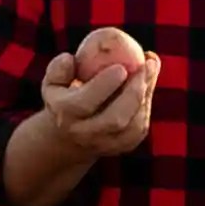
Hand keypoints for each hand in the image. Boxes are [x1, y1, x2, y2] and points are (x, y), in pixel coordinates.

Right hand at [41, 50, 160, 157]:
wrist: (68, 138)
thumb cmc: (63, 98)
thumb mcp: (52, 82)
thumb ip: (59, 68)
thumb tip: (71, 58)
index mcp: (65, 115)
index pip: (85, 103)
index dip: (104, 86)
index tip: (120, 67)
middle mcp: (85, 134)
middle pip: (115, 119)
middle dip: (134, 91)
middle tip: (147, 64)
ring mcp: (105, 144)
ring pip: (133, 125)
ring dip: (146, 95)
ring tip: (151, 68)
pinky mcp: (122, 147)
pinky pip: (140, 128)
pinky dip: (147, 104)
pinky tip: (148, 82)